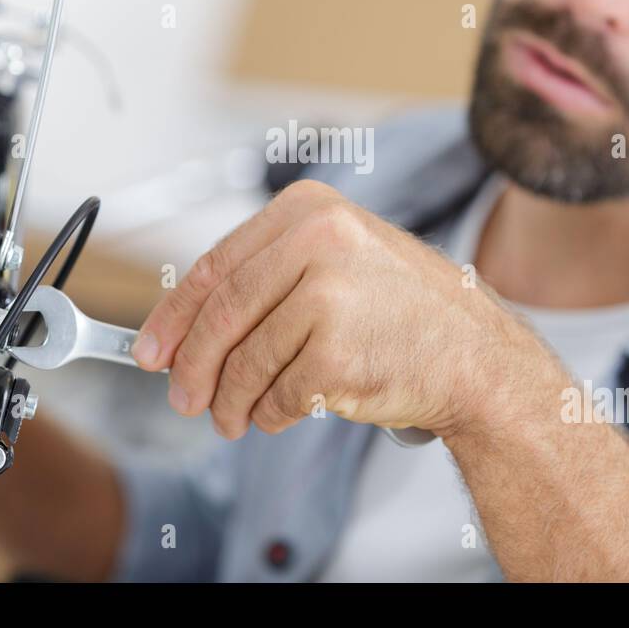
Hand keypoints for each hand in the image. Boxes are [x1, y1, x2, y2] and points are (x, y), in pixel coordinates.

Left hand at [131, 179, 537, 439]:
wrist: (477, 357)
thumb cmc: (405, 312)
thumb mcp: (340, 263)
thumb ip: (266, 282)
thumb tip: (183, 331)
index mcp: (311, 210)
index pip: (216, 265)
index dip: (173, 315)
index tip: (151, 350)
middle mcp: (318, 241)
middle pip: (222, 314)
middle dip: (193, 366)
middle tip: (182, 398)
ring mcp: (328, 296)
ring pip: (244, 362)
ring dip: (230, 401)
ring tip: (231, 418)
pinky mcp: (335, 353)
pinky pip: (275, 395)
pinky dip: (268, 414)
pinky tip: (279, 414)